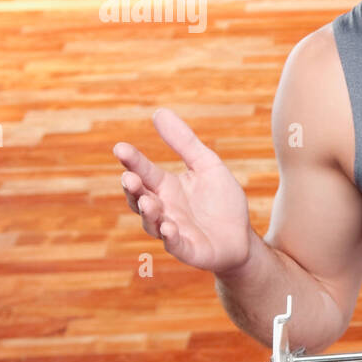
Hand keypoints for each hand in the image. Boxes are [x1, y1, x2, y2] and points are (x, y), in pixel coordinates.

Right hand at [113, 108, 251, 273]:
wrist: (241, 237)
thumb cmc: (222, 201)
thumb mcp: (207, 165)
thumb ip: (184, 142)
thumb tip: (158, 112)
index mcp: (165, 187)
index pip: (144, 171)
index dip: (132, 161)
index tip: (120, 147)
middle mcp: (163, 208)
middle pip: (139, 198)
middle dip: (133, 189)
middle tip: (129, 177)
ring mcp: (172, 230)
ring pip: (152, 222)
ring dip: (148, 212)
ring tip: (148, 201)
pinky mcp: (187, 249)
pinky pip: (174, 244)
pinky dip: (169, 236)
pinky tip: (169, 227)